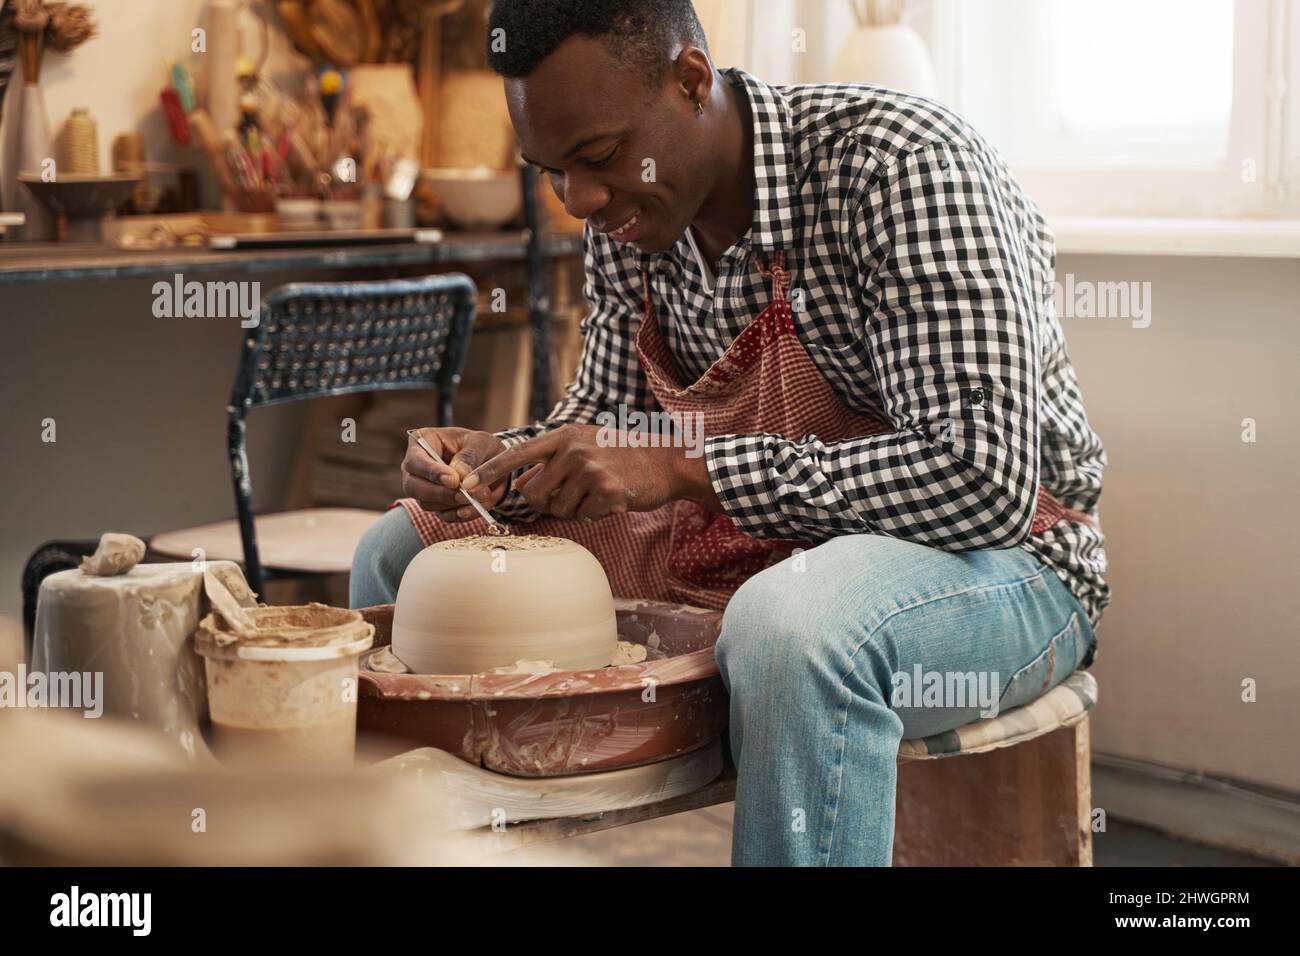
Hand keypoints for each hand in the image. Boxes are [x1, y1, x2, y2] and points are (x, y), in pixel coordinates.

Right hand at [402, 427, 507, 522]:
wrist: (493, 463)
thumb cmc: (483, 446)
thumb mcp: (482, 443)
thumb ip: (470, 457)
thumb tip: (459, 475)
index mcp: (423, 441)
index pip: (415, 460)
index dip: (432, 473)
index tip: (454, 481)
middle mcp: (417, 467)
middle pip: (412, 486)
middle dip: (440, 493)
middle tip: (466, 494)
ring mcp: (424, 488)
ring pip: (426, 504)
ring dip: (454, 504)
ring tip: (481, 494)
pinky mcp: (437, 505)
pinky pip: (443, 516)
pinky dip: (461, 514)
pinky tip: (477, 505)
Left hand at [463, 424, 719, 520]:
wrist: (666, 463)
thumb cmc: (622, 457)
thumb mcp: (584, 447)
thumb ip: (551, 462)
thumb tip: (519, 486)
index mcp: (564, 436)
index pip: (517, 455)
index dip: (490, 472)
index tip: (467, 485)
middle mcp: (573, 450)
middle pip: (533, 492)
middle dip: (545, 503)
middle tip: (569, 497)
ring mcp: (590, 470)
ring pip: (557, 508)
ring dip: (573, 509)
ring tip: (595, 494)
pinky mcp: (606, 491)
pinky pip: (583, 517)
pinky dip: (594, 514)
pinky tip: (610, 499)